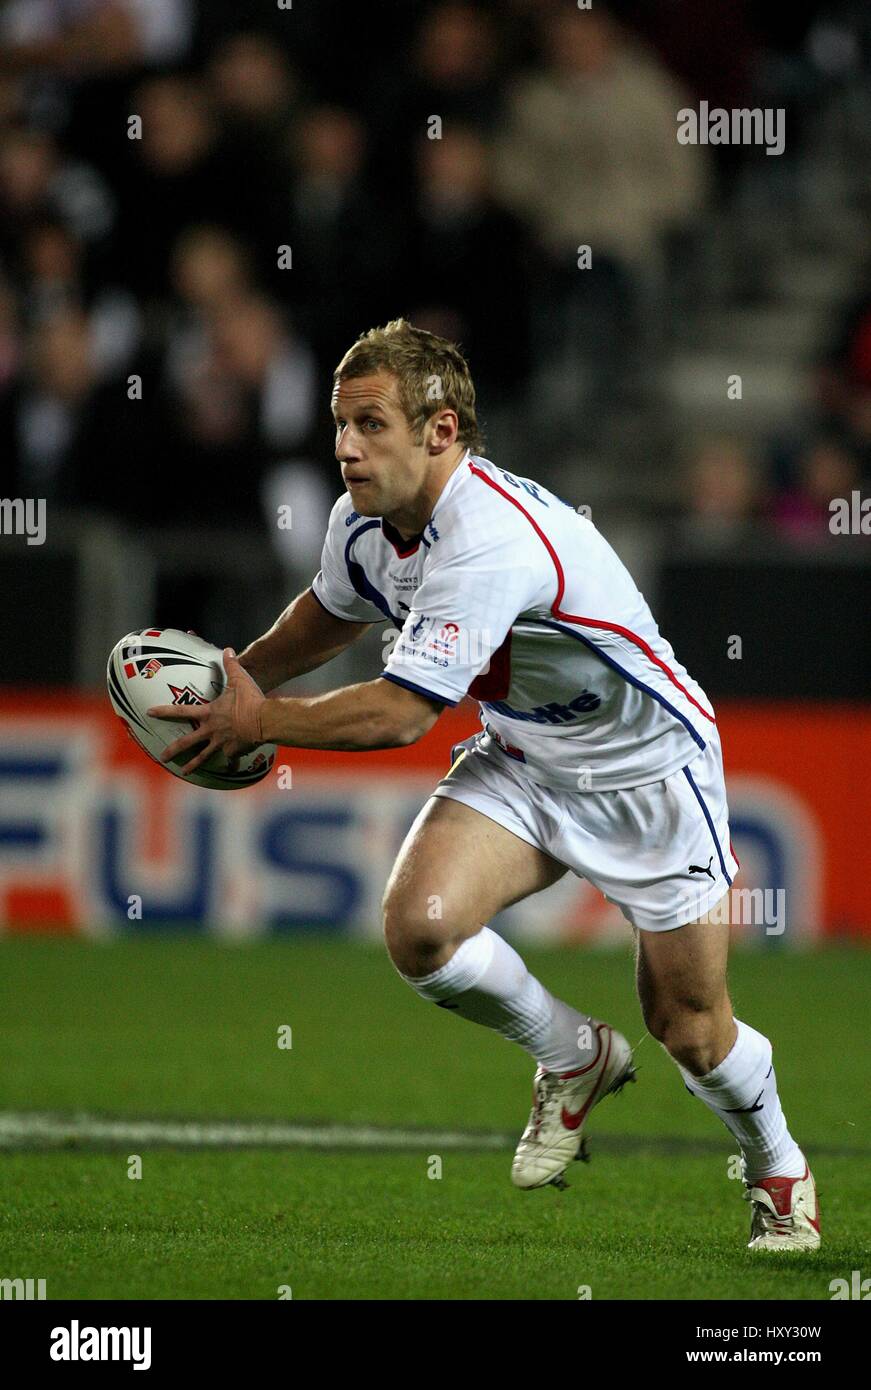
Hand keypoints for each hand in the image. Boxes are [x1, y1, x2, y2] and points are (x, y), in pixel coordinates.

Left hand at [147, 649, 265, 775]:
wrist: (264, 720)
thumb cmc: (250, 700)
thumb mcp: (239, 679)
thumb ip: (231, 665)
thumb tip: (227, 649)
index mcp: (209, 713)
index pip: (181, 711)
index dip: (165, 711)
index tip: (150, 712)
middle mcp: (211, 730)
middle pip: (188, 742)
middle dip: (173, 750)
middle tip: (162, 757)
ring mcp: (221, 743)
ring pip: (204, 756)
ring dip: (193, 765)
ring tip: (184, 772)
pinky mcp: (233, 751)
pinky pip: (230, 760)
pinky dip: (231, 765)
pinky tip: (231, 770)